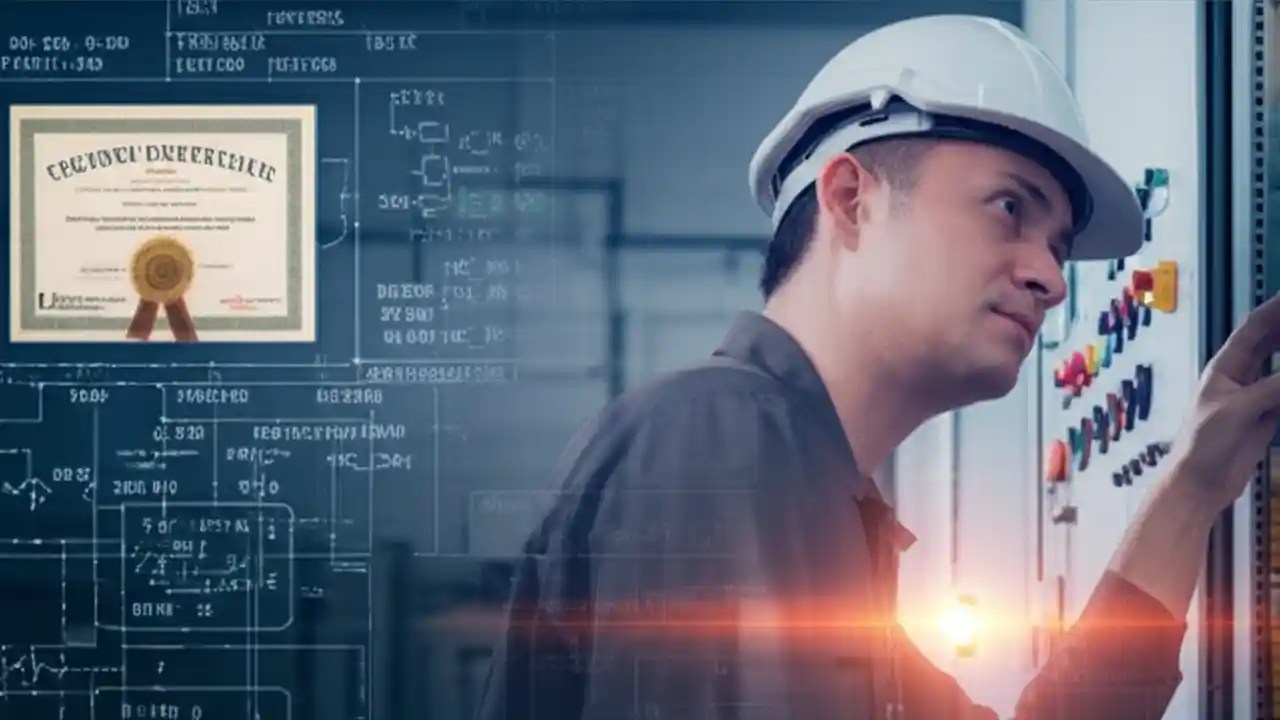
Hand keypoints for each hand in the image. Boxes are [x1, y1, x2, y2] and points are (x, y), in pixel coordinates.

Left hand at [1168, 293, 1279, 510]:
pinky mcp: (1265, 415)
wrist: (1200, 482)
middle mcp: (1239, 376)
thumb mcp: (1239, 410)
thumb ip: (1274, 387)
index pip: (1254, 330)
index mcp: (1224, 367)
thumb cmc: (1205, 443)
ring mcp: (1253, 395)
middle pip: (1270, 342)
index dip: (1275, 309)